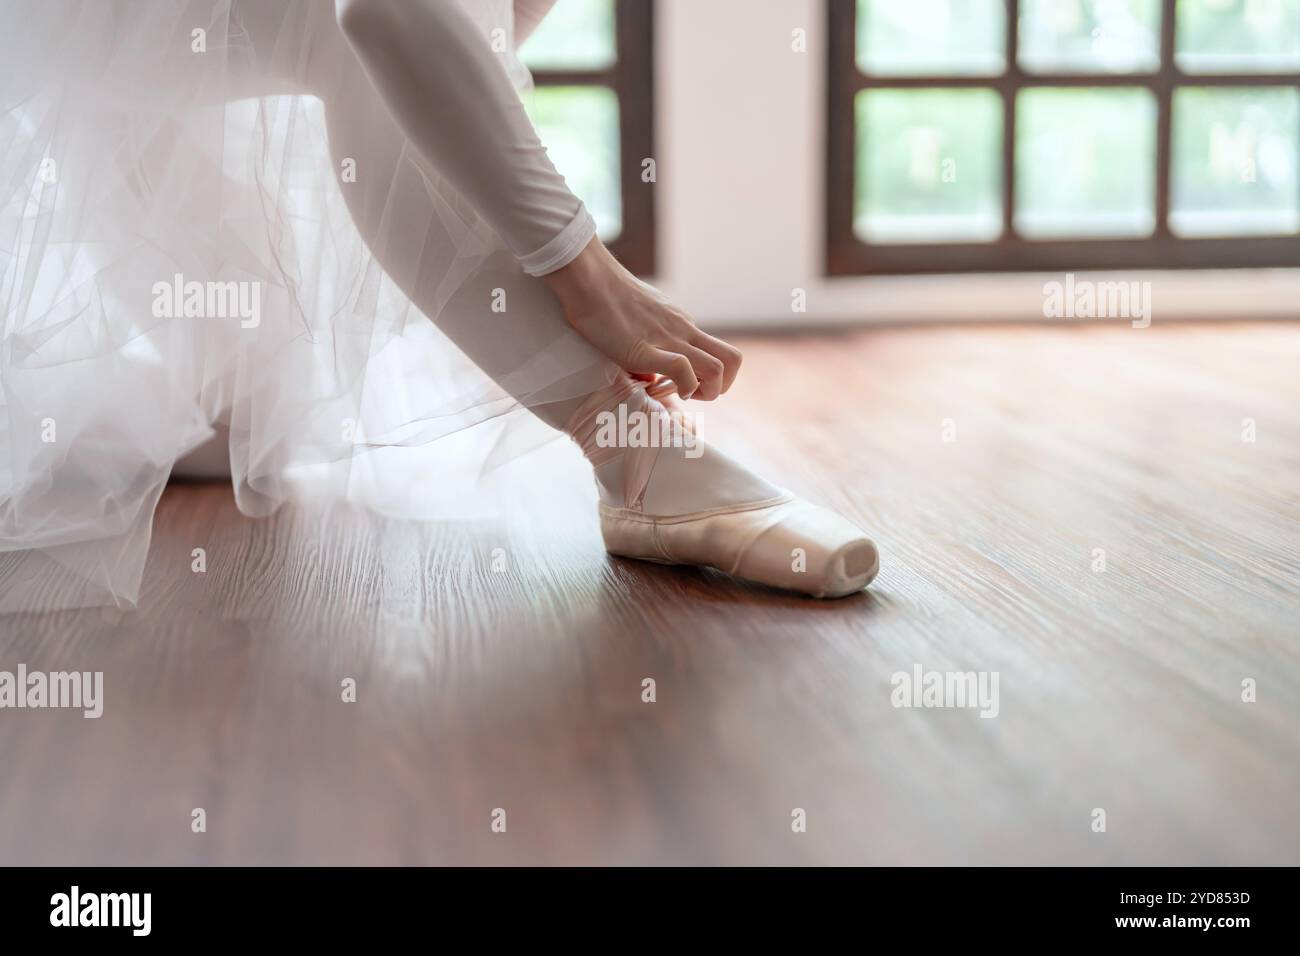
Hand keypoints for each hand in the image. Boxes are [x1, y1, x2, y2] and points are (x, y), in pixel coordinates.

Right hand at [542, 238, 741, 399]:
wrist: (587, 279)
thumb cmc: (602, 297)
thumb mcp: (638, 319)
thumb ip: (650, 342)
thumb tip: (648, 375)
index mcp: (682, 324)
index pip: (717, 352)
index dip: (708, 377)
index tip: (684, 384)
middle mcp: (684, 330)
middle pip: (733, 360)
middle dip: (721, 387)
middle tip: (692, 393)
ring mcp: (670, 339)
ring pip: (719, 369)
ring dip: (706, 391)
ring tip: (678, 392)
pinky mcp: (647, 349)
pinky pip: (684, 370)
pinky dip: (681, 387)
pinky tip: (660, 386)